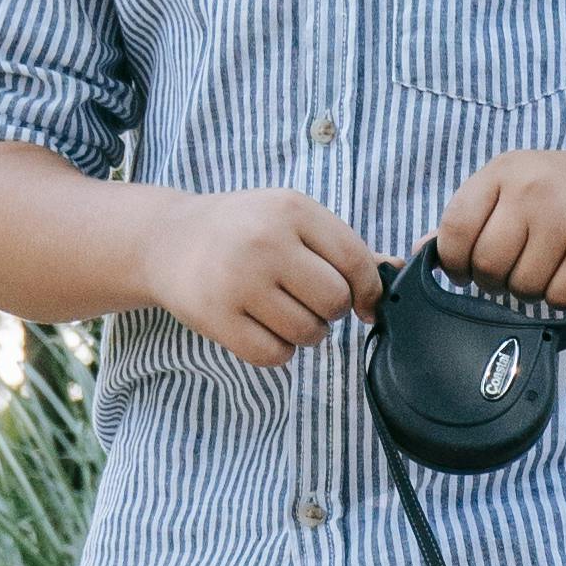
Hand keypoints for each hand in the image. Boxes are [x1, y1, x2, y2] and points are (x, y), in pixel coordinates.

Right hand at [139, 189, 381, 363]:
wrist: (167, 239)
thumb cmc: (243, 230)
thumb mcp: (291, 219)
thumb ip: (342, 246)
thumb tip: (398, 270)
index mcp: (291, 210)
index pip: (355, 260)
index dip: (368, 290)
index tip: (361, 302)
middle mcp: (265, 242)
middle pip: (334, 301)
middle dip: (332, 311)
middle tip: (310, 303)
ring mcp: (238, 281)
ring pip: (307, 333)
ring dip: (307, 334)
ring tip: (285, 314)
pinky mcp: (217, 317)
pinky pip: (274, 355)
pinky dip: (279, 351)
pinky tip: (264, 329)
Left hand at [432, 142, 565, 306]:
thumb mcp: (517, 187)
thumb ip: (470, 218)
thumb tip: (418, 252)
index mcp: (504, 171)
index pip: (455, 229)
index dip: (455, 262)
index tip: (469, 270)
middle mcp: (532, 190)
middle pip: (486, 265)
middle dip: (496, 281)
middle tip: (520, 269)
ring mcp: (565, 219)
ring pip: (521, 288)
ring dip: (533, 290)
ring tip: (553, 265)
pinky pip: (558, 298)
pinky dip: (564, 297)